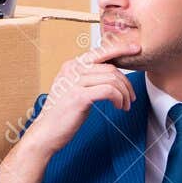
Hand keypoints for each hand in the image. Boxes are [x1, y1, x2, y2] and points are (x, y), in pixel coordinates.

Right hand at [0, 36, 139, 182]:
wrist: (46, 134)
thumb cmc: (62, 115)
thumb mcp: (74, 90)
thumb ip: (88, 79)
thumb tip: (111, 74)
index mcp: (71, 65)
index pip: (100, 51)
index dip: (120, 48)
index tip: (136, 49)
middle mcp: (72, 69)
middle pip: (111, 68)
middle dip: (126, 83)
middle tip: (131, 97)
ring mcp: (75, 82)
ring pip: (112, 79)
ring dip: (124, 93)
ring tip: (125, 106)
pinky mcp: (79, 96)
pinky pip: (109, 91)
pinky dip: (119, 99)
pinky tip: (119, 107)